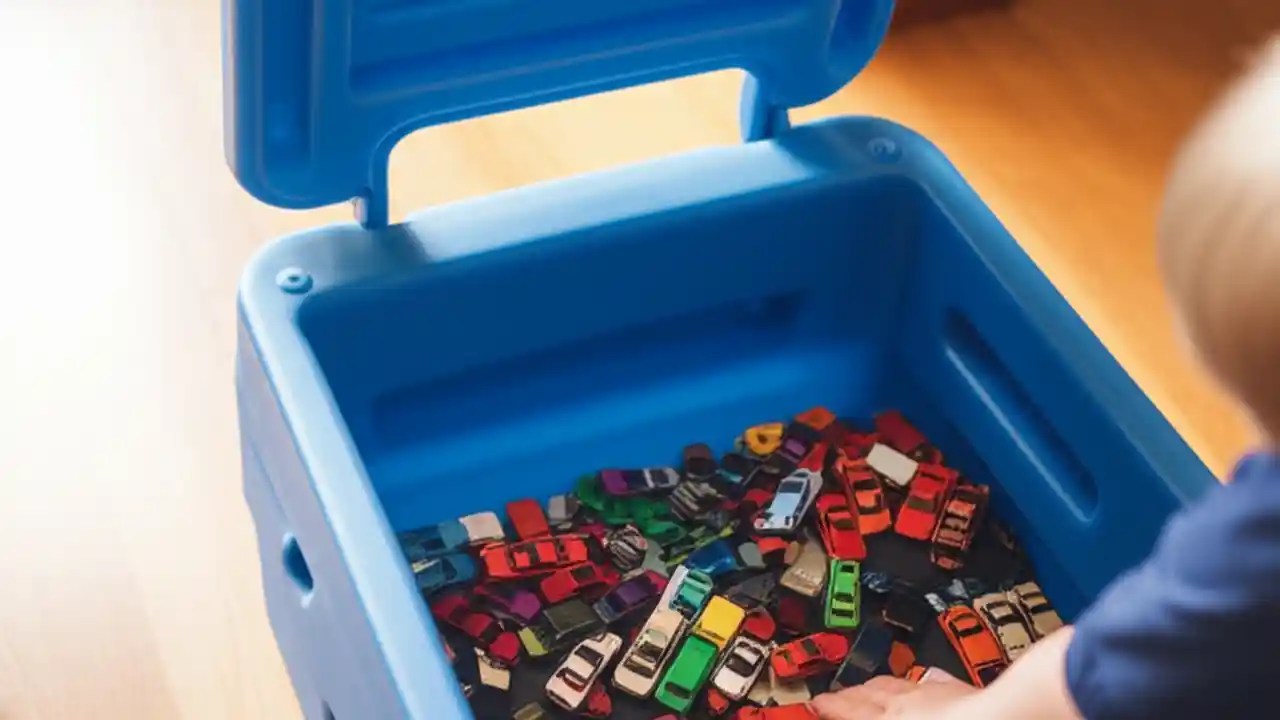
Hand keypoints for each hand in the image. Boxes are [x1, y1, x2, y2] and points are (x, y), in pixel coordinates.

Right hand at [810, 671, 977, 719]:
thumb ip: (881, 712)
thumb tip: (874, 706)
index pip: (851, 712)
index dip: (831, 707)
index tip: (817, 703)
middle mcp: (905, 705)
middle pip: (866, 696)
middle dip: (845, 696)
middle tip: (831, 694)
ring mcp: (931, 695)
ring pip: (893, 685)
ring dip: (873, 685)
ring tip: (864, 686)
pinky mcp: (957, 691)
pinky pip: (926, 681)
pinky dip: (914, 682)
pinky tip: (919, 679)